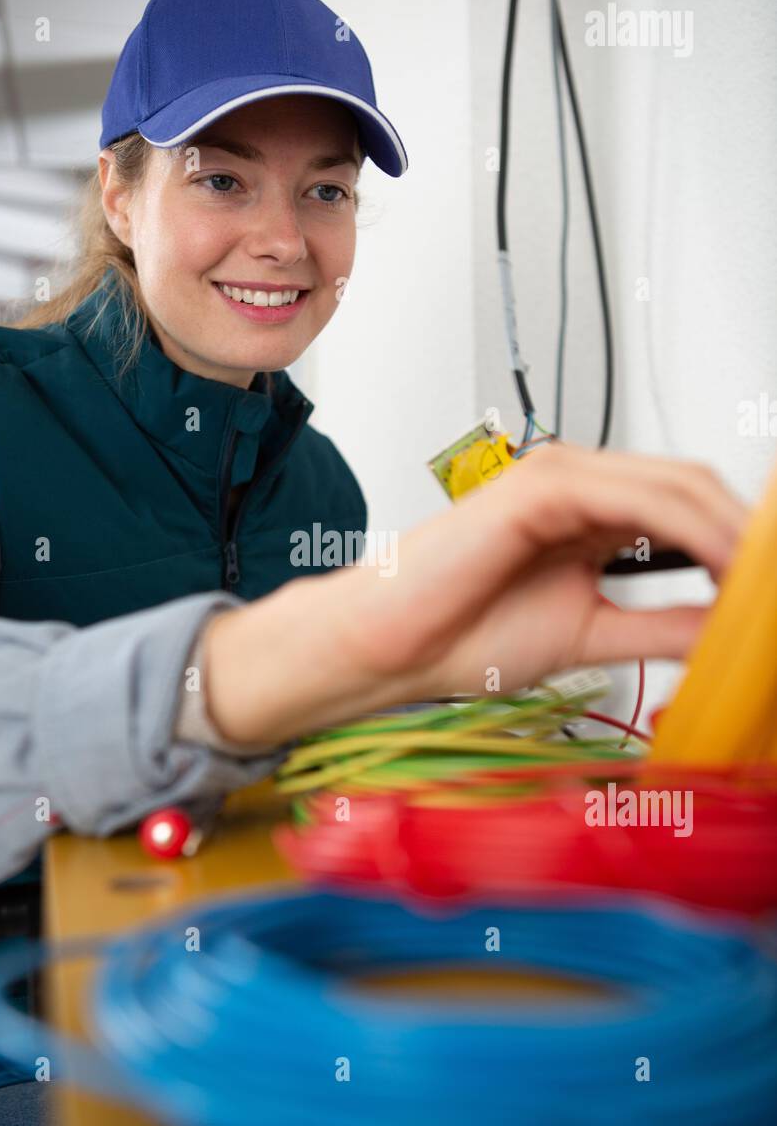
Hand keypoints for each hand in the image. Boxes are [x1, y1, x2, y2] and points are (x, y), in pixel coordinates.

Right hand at [189, 444, 746, 748]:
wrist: (387, 648)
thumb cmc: (460, 637)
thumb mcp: (593, 634)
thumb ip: (661, 625)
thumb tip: (730, 629)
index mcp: (591, 517)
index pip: (689, 512)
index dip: (740, 545)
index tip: (769, 595)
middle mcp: (579, 487)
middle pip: (694, 490)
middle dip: (747, 535)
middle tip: (776, 584)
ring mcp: (560, 477)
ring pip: (677, 486)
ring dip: (734, 532)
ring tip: (764, 579)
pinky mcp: (540, 485)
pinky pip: (639, 499)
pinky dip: (693, 530)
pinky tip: (727, 567)